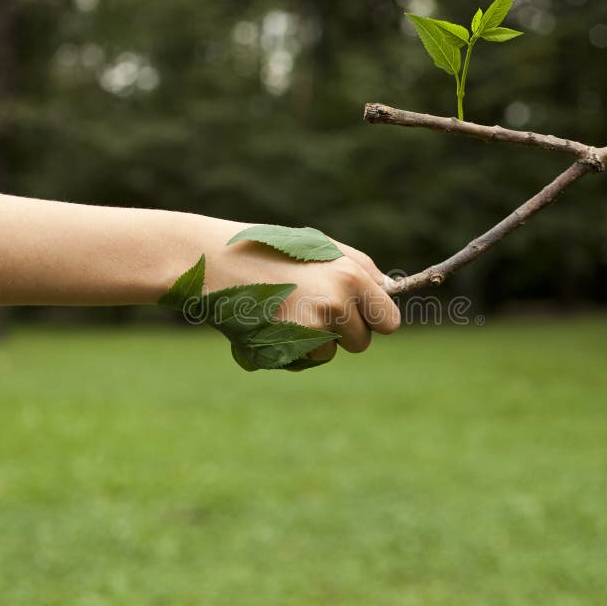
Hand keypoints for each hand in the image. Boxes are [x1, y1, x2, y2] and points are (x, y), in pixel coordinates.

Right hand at [195, 218, 401, 360]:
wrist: (216, 261)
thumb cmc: (271, 249)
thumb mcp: (320, 247)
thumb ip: (360, 268)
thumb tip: (390, 289)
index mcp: (351, 275)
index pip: (389, 321)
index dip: (376, 321)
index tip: (362, 317)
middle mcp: (337, 302)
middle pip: (363, 341)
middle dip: (344, 332)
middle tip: (311, 306)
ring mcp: (312, 326)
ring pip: (332, 351)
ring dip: (316, 339)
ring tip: (287, 309)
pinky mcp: (287, 345)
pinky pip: (305, 358)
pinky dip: (293, 347)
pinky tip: (274, 322)